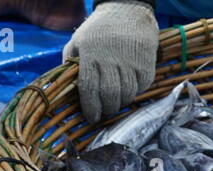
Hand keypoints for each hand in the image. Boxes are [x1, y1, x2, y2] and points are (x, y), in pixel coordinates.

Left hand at [63, 1, 158, 123]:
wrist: (126, 7)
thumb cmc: (98, 29)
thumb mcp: (77, 41)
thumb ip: (70, 64)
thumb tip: (65, 88)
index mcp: (90, 55)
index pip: (88, 88)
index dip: (90, 108)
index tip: (92, 117)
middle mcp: (110, 58)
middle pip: (110, 94)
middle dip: (107, 108)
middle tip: (106, 110)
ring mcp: (130, 59)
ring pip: (128, 92)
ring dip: (122, 101)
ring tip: (117, 100)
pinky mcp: (146, 58)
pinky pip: (143, 84)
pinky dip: (137, 90)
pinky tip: (131, 87)